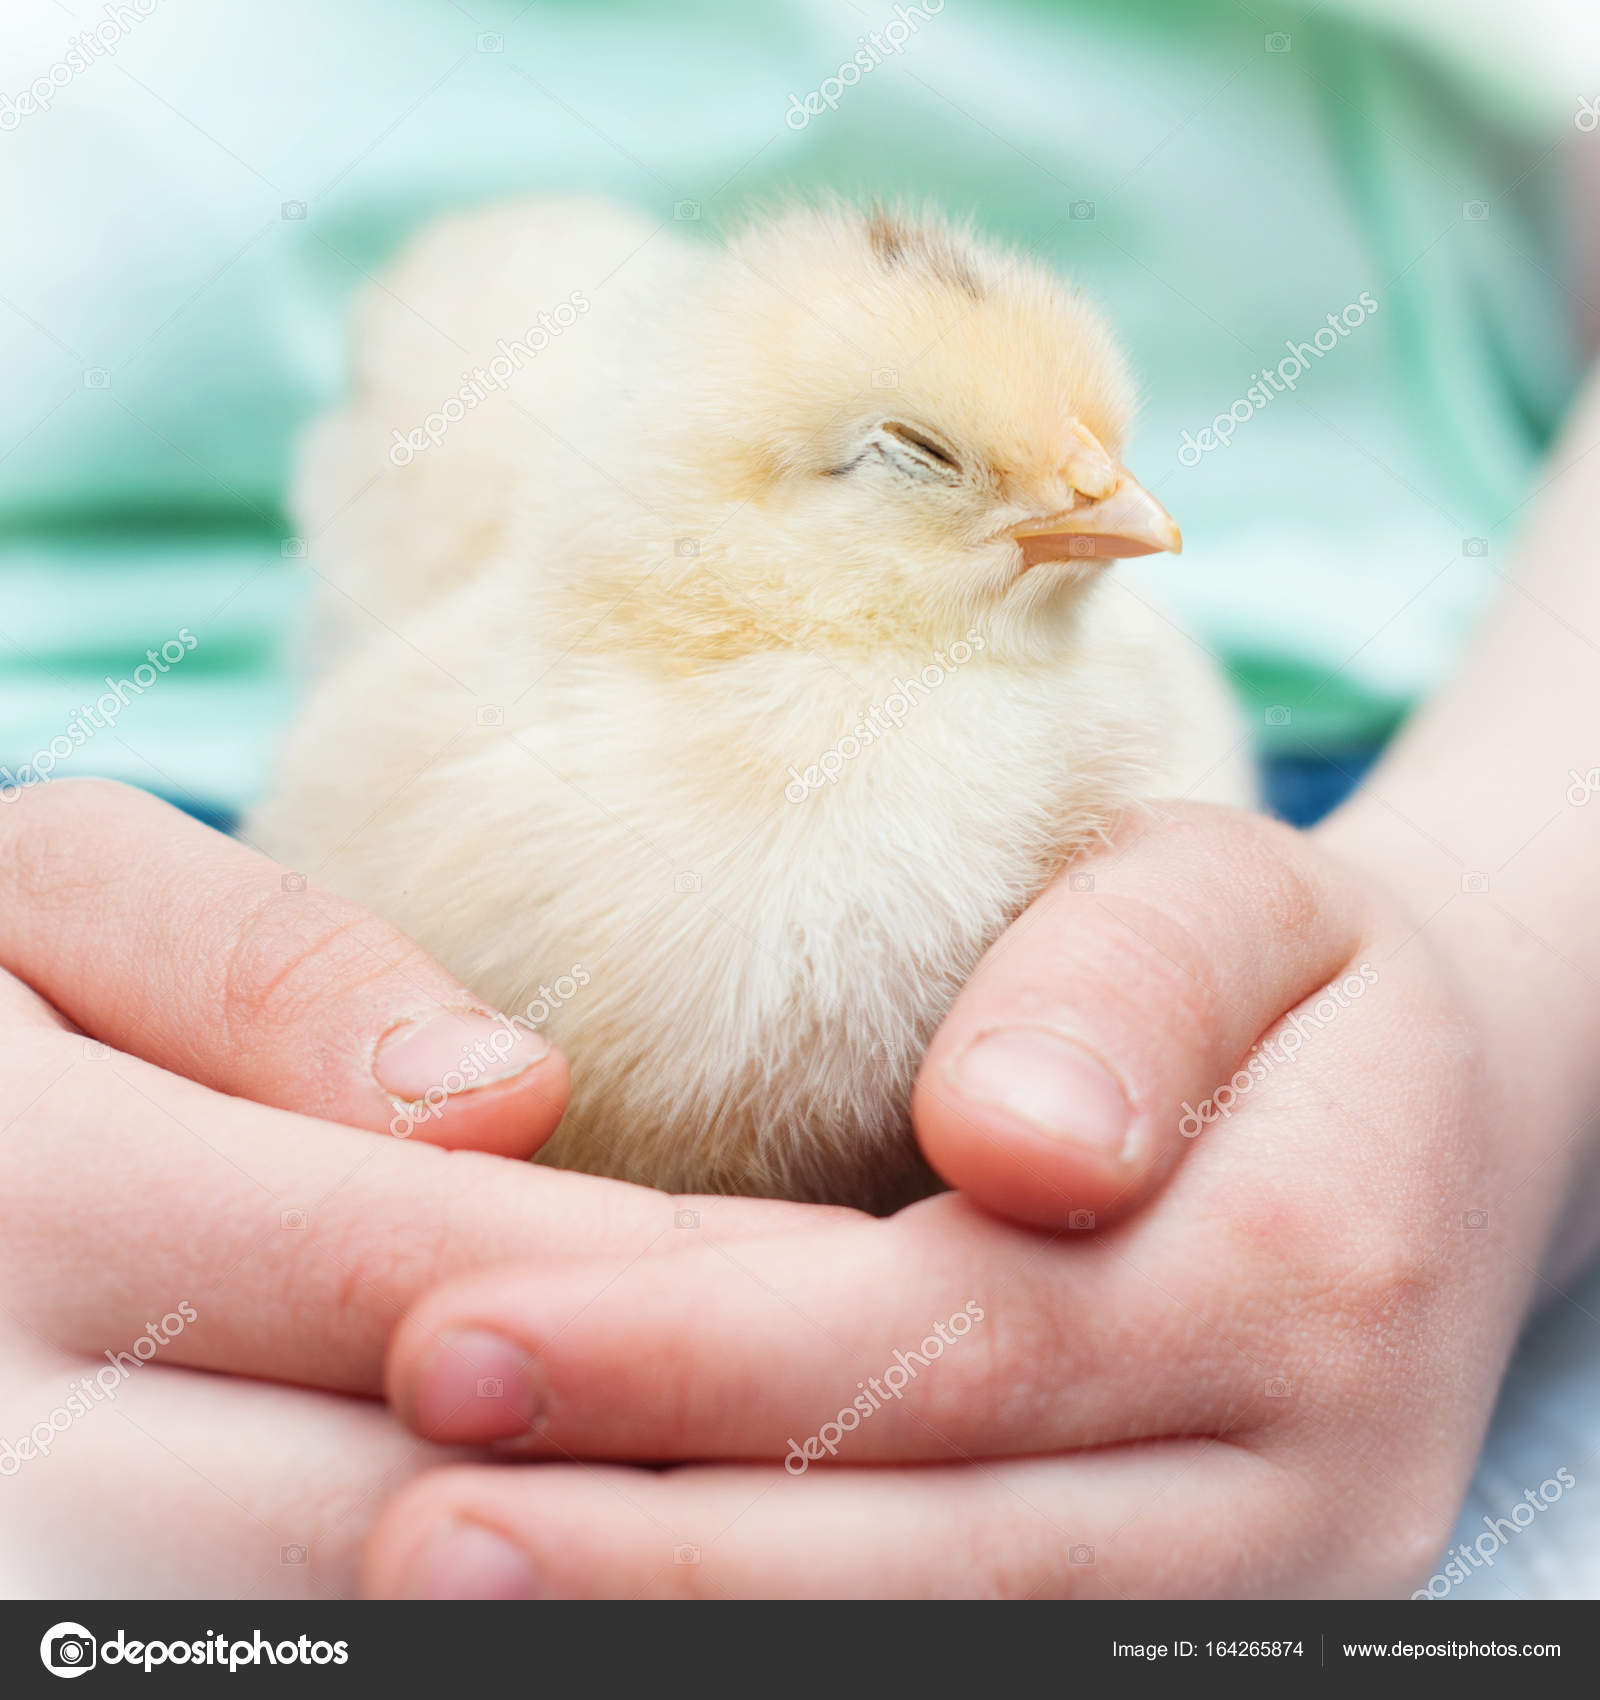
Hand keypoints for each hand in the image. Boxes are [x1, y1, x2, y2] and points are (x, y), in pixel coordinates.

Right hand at [0, 780, 821, 1595]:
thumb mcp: (33, 909)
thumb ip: (256, 965)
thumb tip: (507, 1103)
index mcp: (15, 1194)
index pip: (426, 1262)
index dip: (662, 1281)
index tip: (841, 1273)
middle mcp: (1, 1455)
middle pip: (426, 1488)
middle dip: (670, 1458)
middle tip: (869, 1416)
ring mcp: (20, 1587)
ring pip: (381, 1620)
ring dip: (604, 1578)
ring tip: (776, 1502)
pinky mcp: (52, 1651)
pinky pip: (298, 1659)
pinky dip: (495, 1622)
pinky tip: (600, 1561)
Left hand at [362, 804, 1578, 1597]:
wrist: (1430, 1127)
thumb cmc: (1287, 989)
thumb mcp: (1235, 901)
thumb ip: (1132, 988)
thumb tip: (1022, 1145)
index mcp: (1304, 1265)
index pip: (959, 1334)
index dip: (700, 1354)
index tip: (454, 1337)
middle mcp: (1306, 1477)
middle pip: (942, 1544)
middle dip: (655, 1553)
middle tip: (411, 1522)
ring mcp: (1266, 1588)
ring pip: (965, 1645)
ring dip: (696, 1639)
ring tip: (460, 1598)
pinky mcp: (1204, 1632)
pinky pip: (992, 1659)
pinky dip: (791, 1645)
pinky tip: (619, 1613)